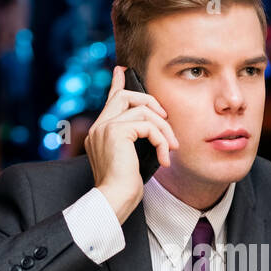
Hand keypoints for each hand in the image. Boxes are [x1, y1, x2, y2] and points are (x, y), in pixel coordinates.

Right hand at [83, 65, 179, 222]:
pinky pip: (148, 125)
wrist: (114, 200)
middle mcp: (99, 126)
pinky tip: (165, 157)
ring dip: (164, 129)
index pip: (110, 101)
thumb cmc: (124, 188)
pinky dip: (162, 140)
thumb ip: (136, 140)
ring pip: (143, 110)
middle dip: (152, 103)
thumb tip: (153, 129)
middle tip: (166, 120)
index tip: (122, 70)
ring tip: (171, 148)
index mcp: (100, 132)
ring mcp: (106, 127)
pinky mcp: (116, 132)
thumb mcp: (132, 159)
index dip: (117, 84)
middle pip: (126, 96)